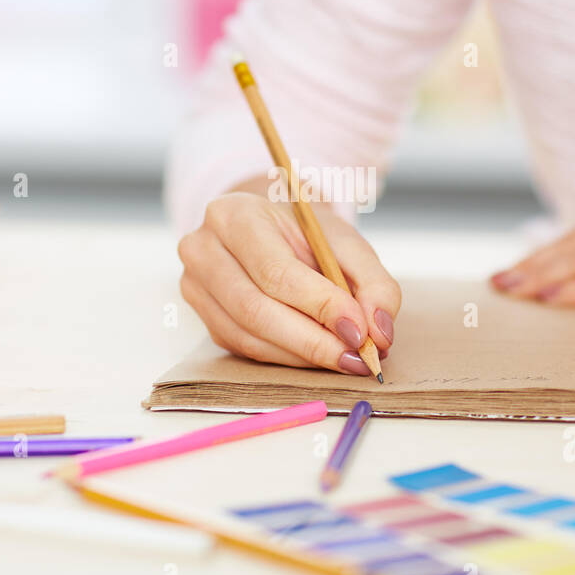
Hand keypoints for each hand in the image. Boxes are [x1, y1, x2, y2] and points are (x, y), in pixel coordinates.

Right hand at [178, 192, 399, 372]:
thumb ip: (374, 283)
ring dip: (302, 356)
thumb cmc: (306, 234)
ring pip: (249, 336)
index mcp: (234, 215)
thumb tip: (379, 334)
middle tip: (357, 358)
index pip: (275, 271)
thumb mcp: (346, 243)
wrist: (270, 228)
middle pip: (256, 309)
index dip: (320, 306)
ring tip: (346, 359)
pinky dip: (287, 358)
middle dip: (313, 341)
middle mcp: (203, 249)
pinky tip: (317, 356)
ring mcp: (195, 285)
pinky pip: (245, 348)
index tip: (359, 331)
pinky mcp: (204, 316)